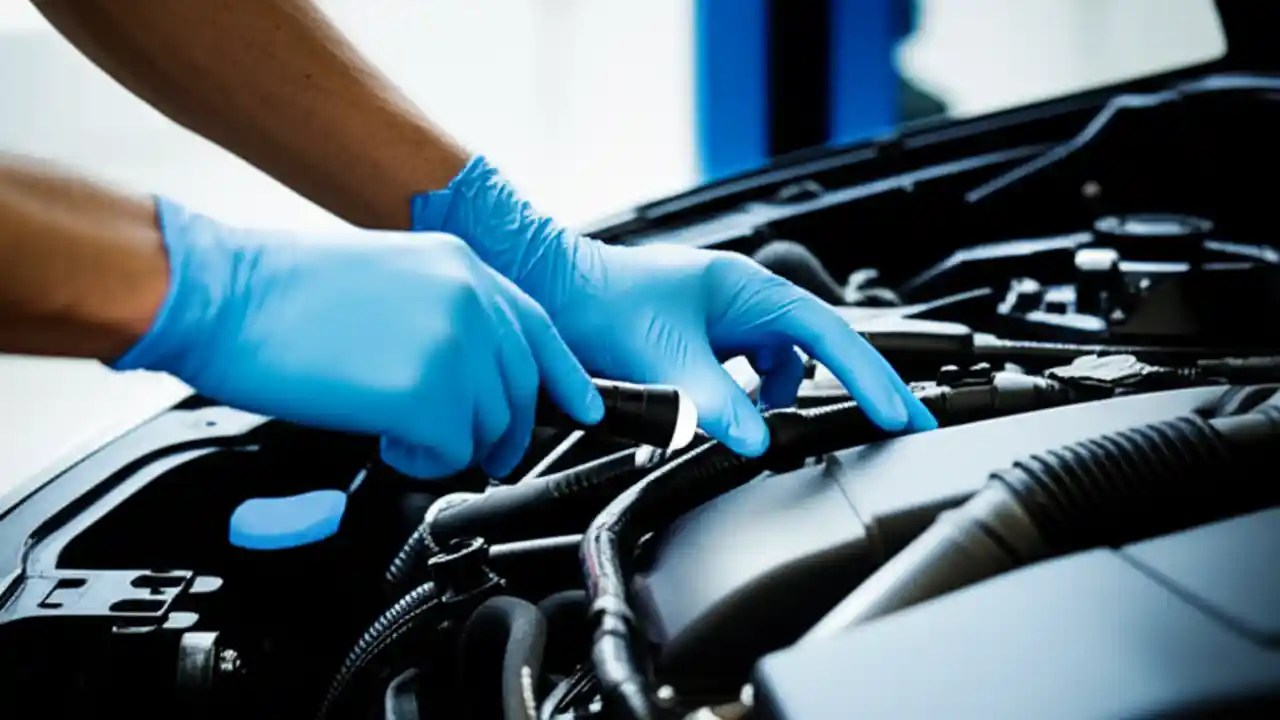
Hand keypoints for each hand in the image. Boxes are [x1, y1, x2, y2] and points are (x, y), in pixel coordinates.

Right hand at [113, 198, 602, 478]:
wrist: (223, 293)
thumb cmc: (284, 291)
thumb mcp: (392, 277)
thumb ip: (447, 314)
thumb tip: (470, 372)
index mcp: (463, 266)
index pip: (539, 331)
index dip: (565, 378)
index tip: (587, 409)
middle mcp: (470, 301)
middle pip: (519, 391)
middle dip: (502, 432)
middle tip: (473, 449)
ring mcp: (452, 347)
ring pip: (488, 428)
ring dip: (448, 443)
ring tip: (397, 427)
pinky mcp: (424, 394)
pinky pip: (450, 453)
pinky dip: (420, 458)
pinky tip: (384, 435)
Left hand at [412, 157, 935, 455]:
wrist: (554, 289)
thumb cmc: (605, 302)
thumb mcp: (665, 357)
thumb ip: (714, 401)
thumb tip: (758, 443)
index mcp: (751, 291)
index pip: (832, 336)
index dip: (871, 376)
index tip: (903, 414)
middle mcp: (749, 303)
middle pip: (822, 350)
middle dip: (858, 387)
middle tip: (899, 425)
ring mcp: (730, 321)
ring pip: (783, 369)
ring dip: (783, 403)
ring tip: (781, 435)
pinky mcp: (709, 342)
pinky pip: (749, 377)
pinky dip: (748, 403)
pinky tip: (729, 423)